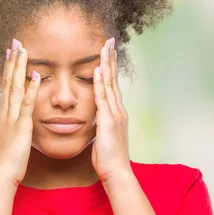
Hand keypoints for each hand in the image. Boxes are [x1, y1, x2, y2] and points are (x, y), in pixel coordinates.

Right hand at [0, 39, 40, 187]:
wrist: (3, 174)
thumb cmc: (9, 159)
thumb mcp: (11, 137)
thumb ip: (15, 125)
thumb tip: (18, 119)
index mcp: (3, 114)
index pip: (6, 86)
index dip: (8, 69)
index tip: (11, 52)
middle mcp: (5, 112)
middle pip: (8, 81)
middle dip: (12, 61)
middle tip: (15, 42)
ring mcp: (11, 117)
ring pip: (15, 87)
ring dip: (19, 68)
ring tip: (23, 50)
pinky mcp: (21, 126)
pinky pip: (26, 104)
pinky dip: (31, 88)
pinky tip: (36, 76)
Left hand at [92, 38, 131, 183]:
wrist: (116, 173)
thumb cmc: (108, 159)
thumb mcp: (103, 137)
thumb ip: (100, 125)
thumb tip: (95, 120)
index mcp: (116, 114)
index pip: (112, 86)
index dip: (110, 68)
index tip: (107, 53)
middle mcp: (118, 110)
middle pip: (114, 80)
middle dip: (111, 60)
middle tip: (109, 41)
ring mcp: (115, 115)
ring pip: (110, 84)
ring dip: (107, 65)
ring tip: (105, 48)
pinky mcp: (109, 121)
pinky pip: (103, 98)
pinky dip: (101, 83)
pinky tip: (99, 69)